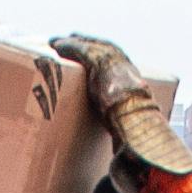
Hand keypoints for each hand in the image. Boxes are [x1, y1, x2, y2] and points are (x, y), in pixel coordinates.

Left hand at [51, 34, 191, 178]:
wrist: (137, 121)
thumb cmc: (135, 129)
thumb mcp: (128, 124)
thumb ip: (120, 125)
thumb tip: (116, 151)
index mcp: (132, 77)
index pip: (114, 59)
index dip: (99, 54)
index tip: (86, 54)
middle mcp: (124, 63)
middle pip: (100, 46)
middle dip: (83, 43)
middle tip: (66, 42)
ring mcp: (112, 60)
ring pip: (89, 45)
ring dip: (70, 43)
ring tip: (54, 43)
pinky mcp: (100, 61)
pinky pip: (80, 49)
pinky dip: (67, 46)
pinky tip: (55, 45)